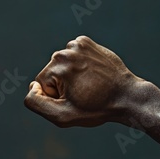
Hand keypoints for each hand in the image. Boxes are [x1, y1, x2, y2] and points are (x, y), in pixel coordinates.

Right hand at [24, 35, 139, 127]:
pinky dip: (78, 65)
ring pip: (61, 65)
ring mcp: (77, 43)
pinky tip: (91, 74)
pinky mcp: (86, 42)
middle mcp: (66, 50)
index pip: (40, 85)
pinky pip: (72, 56)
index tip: (75, 100)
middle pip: (50, 73)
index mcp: (57, 66)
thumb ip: (36, 104)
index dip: (55, 97)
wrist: (127, 96)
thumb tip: (32, 87)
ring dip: (70, 76)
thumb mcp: (62, 116)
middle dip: (62, 85)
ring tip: (89, 84)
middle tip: (84, 93)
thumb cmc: (96, 109)